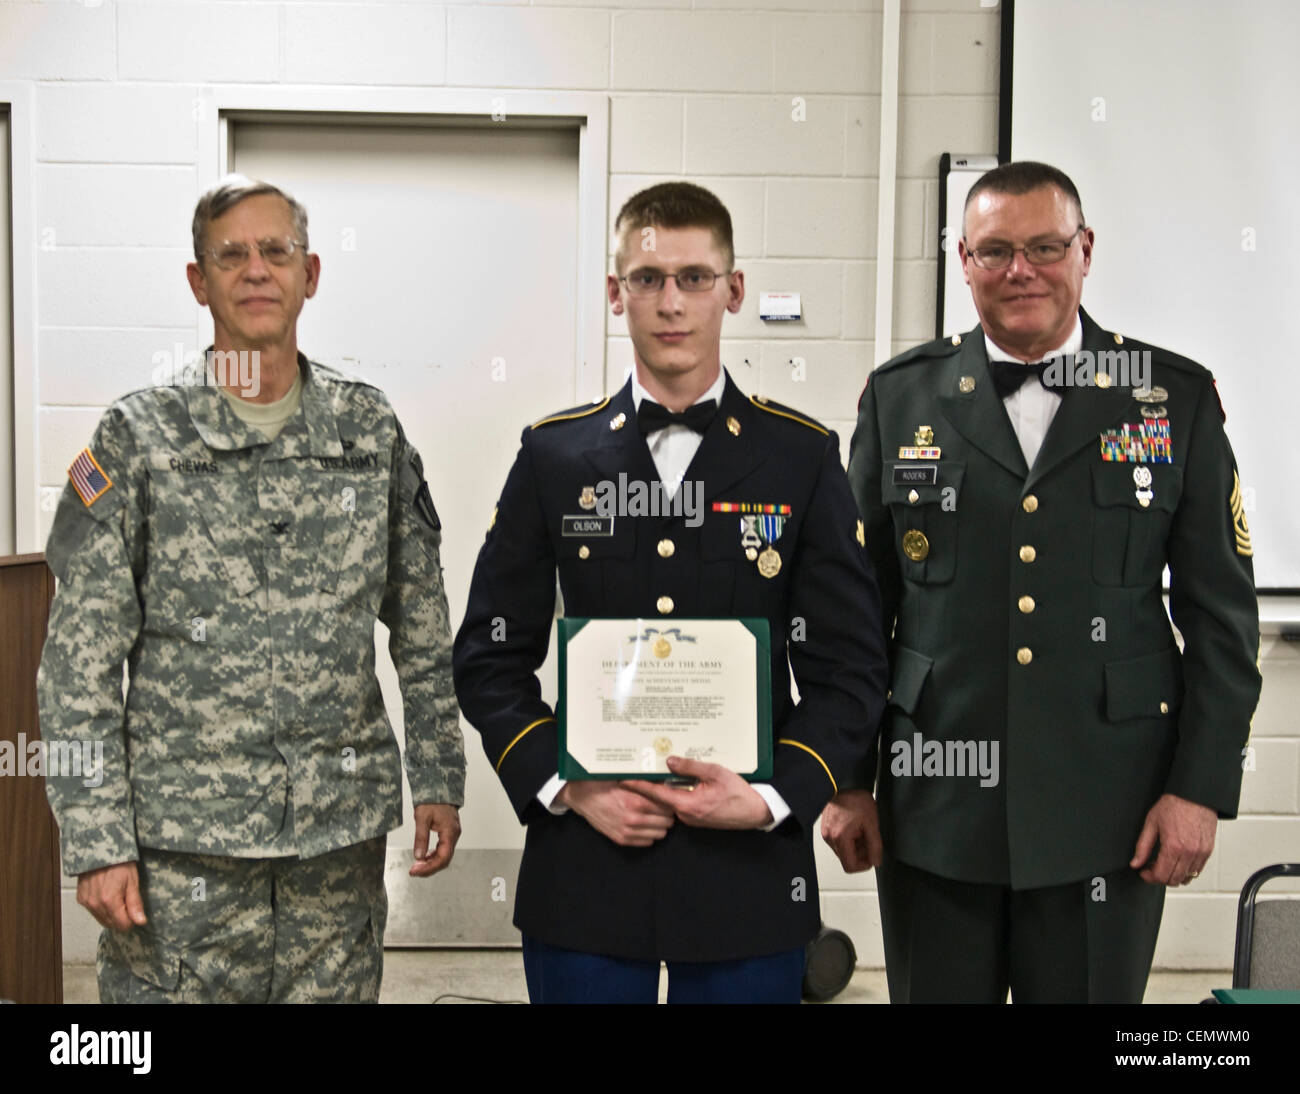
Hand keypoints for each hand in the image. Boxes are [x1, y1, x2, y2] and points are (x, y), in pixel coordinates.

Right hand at [77, 862, 146, 931]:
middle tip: (129, 903)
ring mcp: (86, 902)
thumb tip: (140, 921)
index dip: (132, 921)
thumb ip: (135, 904)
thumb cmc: (119, 862)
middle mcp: (95, 904)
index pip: (122, 925)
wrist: (100, 849)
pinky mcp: (81, 898)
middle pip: (112, 924)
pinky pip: (93, 911)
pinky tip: (108, 896)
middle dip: (122, 918)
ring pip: (102, 919)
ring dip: (112, 914)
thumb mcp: (133, 881)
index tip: (136, 913)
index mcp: (109, 900)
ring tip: (119, 897)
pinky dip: (102, 908)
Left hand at [410, 803, 461, 876]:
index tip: (415, 872)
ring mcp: (452, 835)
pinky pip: (442, 850)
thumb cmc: (432, 800)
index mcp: (450, 832)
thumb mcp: (422, 818)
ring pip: (444, 856)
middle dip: (429, 868)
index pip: (443, 857)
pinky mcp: (448, 834)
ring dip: (430, 863)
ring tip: (416, 866)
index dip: (429, 868)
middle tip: (413, 871)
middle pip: (444, 860)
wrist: (438, 788)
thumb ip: (421, 838)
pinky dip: (433, 856)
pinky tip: (424, 858)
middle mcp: (454, 835)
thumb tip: (418, 856)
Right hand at [559, 780, 675, 846]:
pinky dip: (649, 834)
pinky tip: (645, 825)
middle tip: (663, 808)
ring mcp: (627, 832)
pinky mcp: (621, 840)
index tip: (668, 799)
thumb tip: (664, 782)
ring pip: (659, 834)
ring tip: (655, 816)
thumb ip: (645, 784)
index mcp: (636, 802)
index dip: (669, 803)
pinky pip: (647, 842)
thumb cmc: (603, 785)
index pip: (666, 807)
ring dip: (660, 825)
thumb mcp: (626, 780)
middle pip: (666, 822)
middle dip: (667, 814)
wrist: (583, 797)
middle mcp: (633, 819)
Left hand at [621, 756, 772, 829]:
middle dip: (652, 782)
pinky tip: (682, 780)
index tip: (623, 779)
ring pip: (672, 799)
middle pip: (662, 796)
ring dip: (668, 786)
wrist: (756, 812)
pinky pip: (682, 802)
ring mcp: (691, 818)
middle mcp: (685, 814)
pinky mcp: (697, 817)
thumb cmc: (738, 793)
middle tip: (641, 766)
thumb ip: (691, 766)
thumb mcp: (716, 773)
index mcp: (688, 804)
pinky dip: (679, 791)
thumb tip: (669, 760)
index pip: (656, 794)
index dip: (638, 786)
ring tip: (662, 768)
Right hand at [820, 789, 883, 872]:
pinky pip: (838, 841)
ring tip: (863, 830)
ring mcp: (826, 833)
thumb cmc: (856, 799)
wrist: (845, 782)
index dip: (864, 865)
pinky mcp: (825, 828)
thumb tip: (876, 862)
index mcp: (840, 838)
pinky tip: (855, 826)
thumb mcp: (872, 823)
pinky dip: (848, 839)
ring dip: (855, 846)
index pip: (850, 866)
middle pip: (846, 859)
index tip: (872, 855)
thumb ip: (875, 846)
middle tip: (870, 839)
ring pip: (842, 850)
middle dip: (860, 853)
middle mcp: (829, 838)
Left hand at [1129, 793, 1216, 885]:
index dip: (1149, 877)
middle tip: (1151, 867)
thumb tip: (1135, 863)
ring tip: (1164, 863)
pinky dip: (1186, 871)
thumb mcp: (1151, 823)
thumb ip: (1142, 846)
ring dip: (1173, 875)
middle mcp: (1189, 853)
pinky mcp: (1208, 851)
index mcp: (1173, 847)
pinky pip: (1197, 870)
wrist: (1194, 795)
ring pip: (1187, 878)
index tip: (1143, 871)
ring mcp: (1201, 853)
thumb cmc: (1174, 805)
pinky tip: (1177, 860)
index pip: (1161, 875)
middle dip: (1160, 877)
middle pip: (1174, 880)